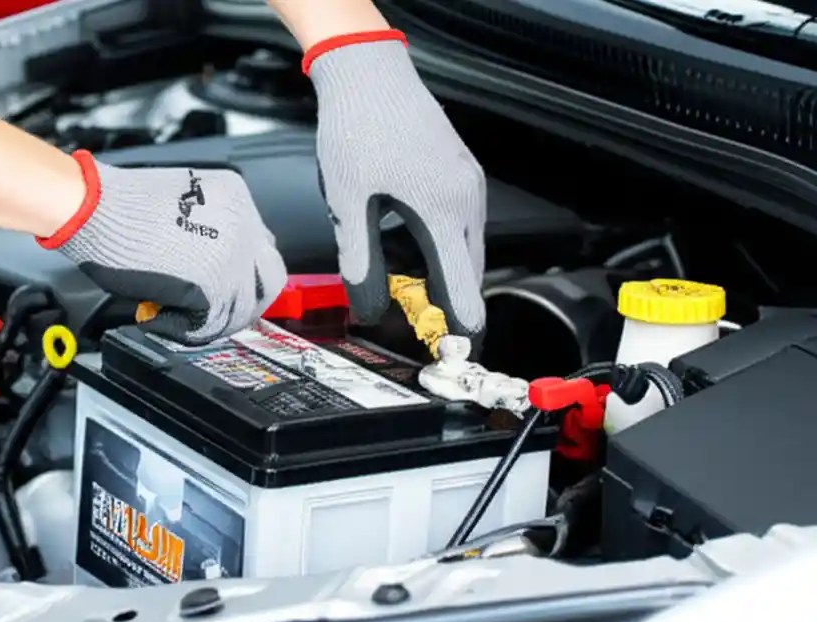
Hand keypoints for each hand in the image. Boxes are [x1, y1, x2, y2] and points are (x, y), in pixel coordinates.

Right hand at [39, 151, 286, 344]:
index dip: (242, 275)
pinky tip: (161, 319)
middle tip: (212, 315)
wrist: (95, 207)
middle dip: (243, 304)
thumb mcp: (179, 205)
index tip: (224, 289)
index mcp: (235, 198)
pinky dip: (185, 330)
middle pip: (269, 279)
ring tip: (174, 319)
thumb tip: (206, 268)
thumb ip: (206, 232)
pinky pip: (212, 323)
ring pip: (241, 308)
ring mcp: (234, 254)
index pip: (260, 248)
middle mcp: (244, 223)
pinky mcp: (215, 283)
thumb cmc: (117, 207)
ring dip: (209, 322)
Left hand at [306, 30, 486, 339]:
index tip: (456, 352)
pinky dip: (446, 245)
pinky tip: (417, 247)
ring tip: (417, 292)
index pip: (463, 287)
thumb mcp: (348, 206)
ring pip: (468, 246)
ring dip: (447, 272)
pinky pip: (463, 222)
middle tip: (427, 328)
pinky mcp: (460, 169)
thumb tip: (365, 309)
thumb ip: (359, 263)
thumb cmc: (357, 129)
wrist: (367, 72)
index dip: (460, 325)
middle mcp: (467, 197)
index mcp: (443, 211)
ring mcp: (468, 181)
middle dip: (452, 302)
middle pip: (470, 271)